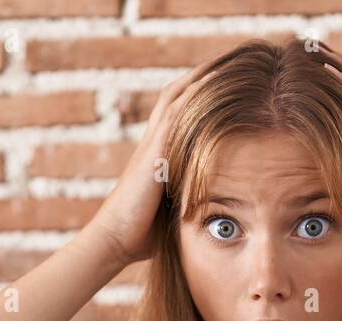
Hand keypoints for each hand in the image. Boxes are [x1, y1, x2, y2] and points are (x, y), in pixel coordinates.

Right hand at [85, 53, 224, 268]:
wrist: (115, 239)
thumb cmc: (143, 235)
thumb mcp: (173, 209)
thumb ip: (188, 197)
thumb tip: (217, 208)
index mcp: (156, 154)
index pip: (177, 112)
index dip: (195, 95)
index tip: (220, 82)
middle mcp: (152, 142)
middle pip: (175, 96)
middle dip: (199, 77)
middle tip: (225, 61)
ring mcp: (152, 145)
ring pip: (175, 99)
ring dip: (199, 79)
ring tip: (223, 62)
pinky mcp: (154, 153)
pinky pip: (175, 115)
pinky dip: (192, 97)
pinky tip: (211, 83)